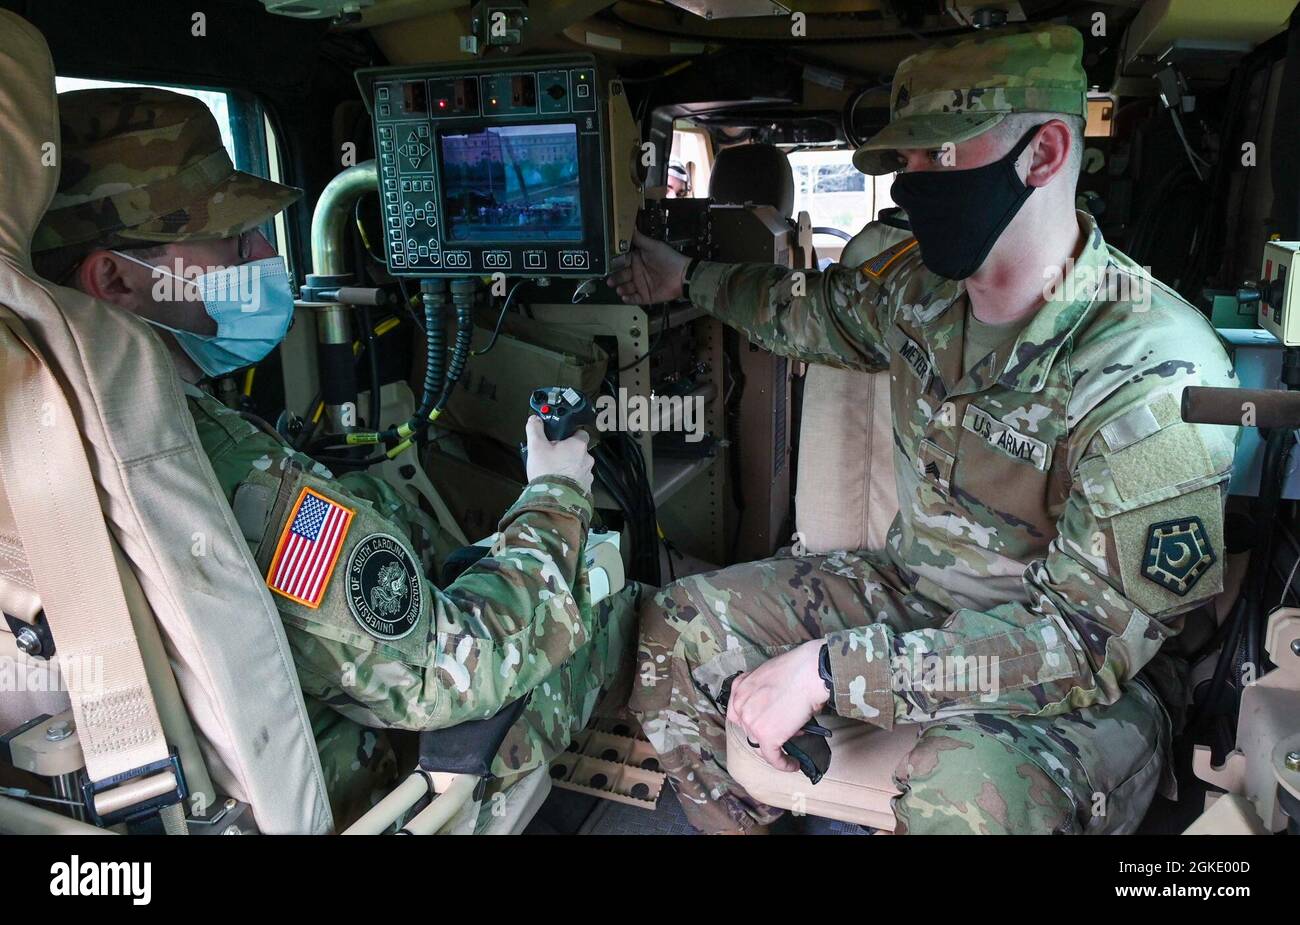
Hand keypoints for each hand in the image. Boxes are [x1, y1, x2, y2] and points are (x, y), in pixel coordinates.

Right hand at [524, 415, 593, 493]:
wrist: (553, 501)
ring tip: (554, 472)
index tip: (560, 438)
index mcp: (578, 445)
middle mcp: (587, 459)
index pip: (581, 433)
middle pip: (578, 451)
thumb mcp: (536, 447)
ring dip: (570, 467)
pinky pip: (579, 481)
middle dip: (567, 453)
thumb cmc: (547, 472)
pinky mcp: (586, 489)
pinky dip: (571, 481)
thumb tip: (534, 420)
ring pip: (579, 466)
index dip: (570, 434)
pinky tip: (559, 484)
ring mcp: (587, 475)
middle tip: (552, 457)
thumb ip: (535, 430)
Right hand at [605, 229, 690, 304]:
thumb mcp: (653, 246)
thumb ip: (639, 238)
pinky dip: (629, 299)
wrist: (683, 275)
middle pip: (621, 276)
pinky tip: (625, 297)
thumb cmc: (669, 259)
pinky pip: (634, 299)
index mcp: (637, 260)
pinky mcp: (645, 296)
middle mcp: (637, 272)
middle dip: (616, 278)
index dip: (616, 264)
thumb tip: (630, 225)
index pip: (622, 262)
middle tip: (610, 280)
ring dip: (622, 288)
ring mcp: (641, 285)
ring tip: (620, 289)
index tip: (609, 265)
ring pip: (626, 288)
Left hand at [728, 640, 829, 772]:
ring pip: (759, 744)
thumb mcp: (770, 676)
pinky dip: (783, 764)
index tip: (765, 723)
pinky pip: (772, 757)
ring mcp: (751, 722)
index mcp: (739, 688)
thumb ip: (765, 694)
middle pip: (748, 729)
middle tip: (786, 728)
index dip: (752, 720)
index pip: (738, 712)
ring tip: (794, 740)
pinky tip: (793, 764)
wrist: (809, 672)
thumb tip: (777, 711)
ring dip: (775, 746)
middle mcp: (740, 705)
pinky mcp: (766, 736)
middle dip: (766, 730)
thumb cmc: (797, 669)